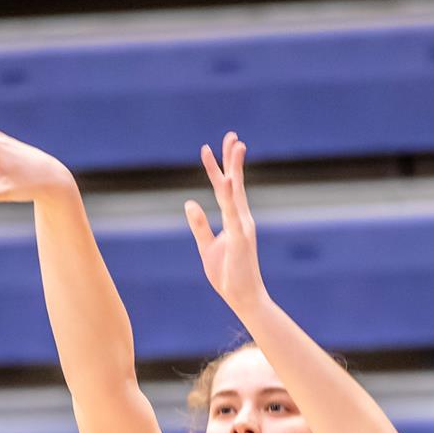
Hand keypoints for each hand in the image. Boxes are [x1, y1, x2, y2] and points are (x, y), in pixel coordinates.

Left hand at [184, 131, 267, 312]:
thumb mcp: (207, 247)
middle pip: (235, 183)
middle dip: (232, 159)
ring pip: (236, 193)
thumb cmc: (228, 275)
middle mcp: (240, 218)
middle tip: (231, 135)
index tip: (208, 148)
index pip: (224, 188)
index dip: (216, 168)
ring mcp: (242, 227)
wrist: (243, 297)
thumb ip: (199, 225)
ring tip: (235, 147)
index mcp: (233, 219)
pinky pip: (234, 213)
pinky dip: (231, 197)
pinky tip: (228, 181)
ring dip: (235, 169)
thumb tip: (190, 202)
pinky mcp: (241, 238)